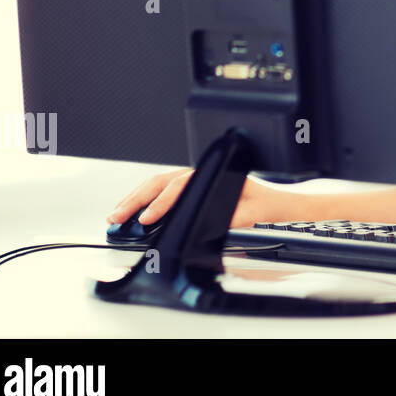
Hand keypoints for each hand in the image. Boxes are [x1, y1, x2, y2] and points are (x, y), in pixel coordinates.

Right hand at [107, 167, 299, 228]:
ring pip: (159, 183)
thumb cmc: (266, 204)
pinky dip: (145, 198)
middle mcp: (204, 173)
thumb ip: (231, 217)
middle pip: (162, 181)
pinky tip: (134, 209)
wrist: (279, 201)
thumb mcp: (251, 213)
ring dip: (136, 197)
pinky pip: (164, 189)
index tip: (145, 218)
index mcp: (216, 174)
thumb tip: (207, 223)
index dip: (161, 203)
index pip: (180, 186)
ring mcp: (197, 177)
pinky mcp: (193, 187)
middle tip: (117, 216)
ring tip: (116, 213)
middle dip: (136, 199)